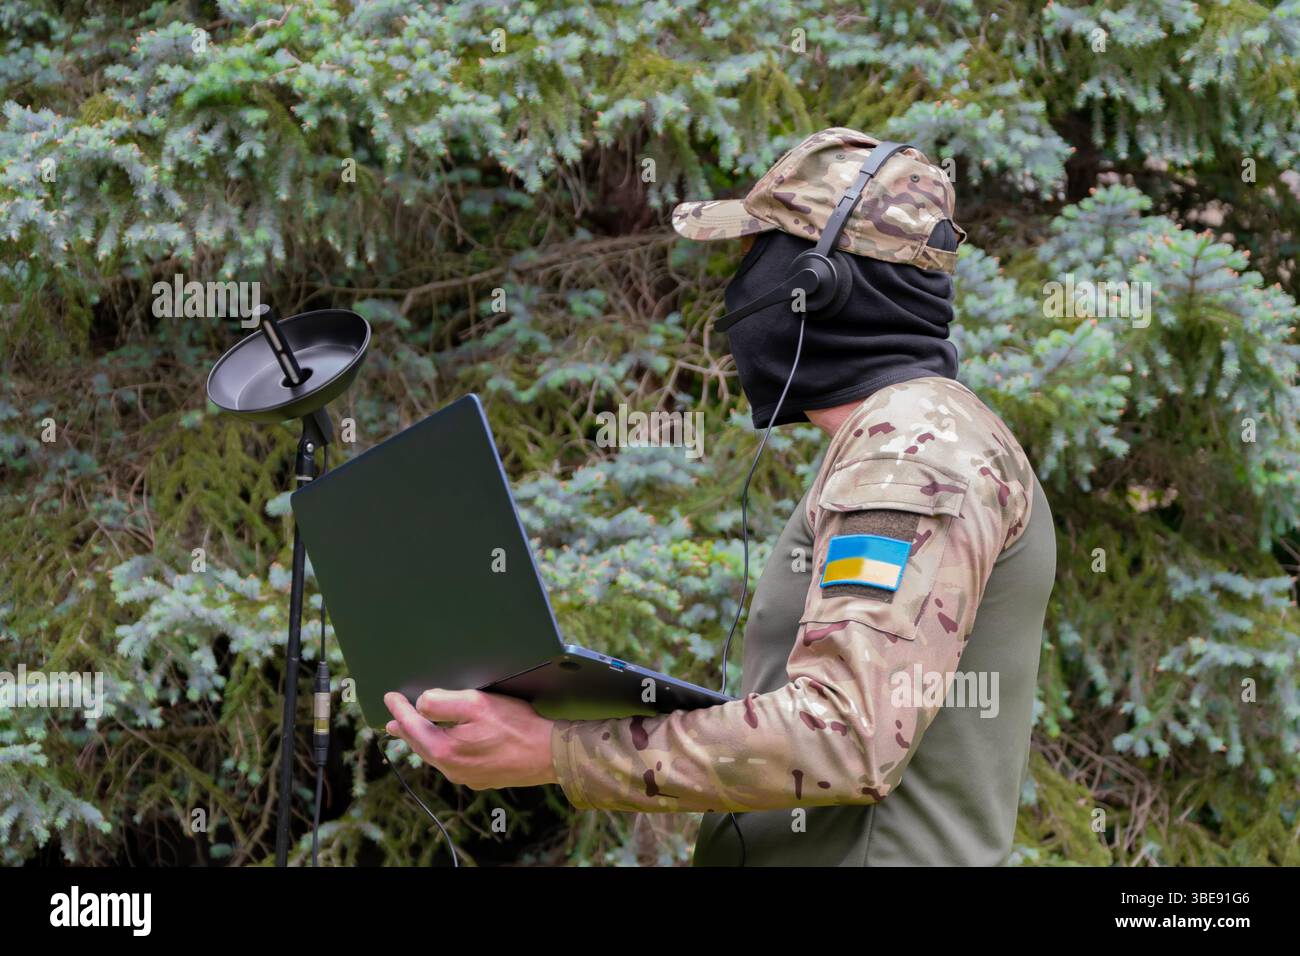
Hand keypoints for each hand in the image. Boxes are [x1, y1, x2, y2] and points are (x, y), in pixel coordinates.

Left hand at [383, 689, 557, 789]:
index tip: (389, 698)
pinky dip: (442, 749)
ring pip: (436, 756)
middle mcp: (451, 768)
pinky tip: (447, 744)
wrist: (549, 754)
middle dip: (405, 729)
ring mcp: (466, 776)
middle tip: (392, 721)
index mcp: (445, 750)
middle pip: (421, 745)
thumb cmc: (516, 727)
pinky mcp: (481, 778)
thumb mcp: (476, 703)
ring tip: (412, 733)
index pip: (412, 726)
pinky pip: (453, 762)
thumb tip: (420, 704)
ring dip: (422, 740)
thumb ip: (442, 702)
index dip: (399, 709)